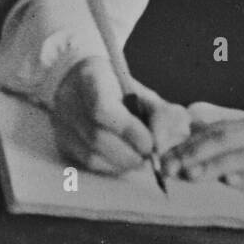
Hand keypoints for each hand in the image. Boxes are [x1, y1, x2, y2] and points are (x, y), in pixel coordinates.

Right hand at [52, 56, 190, 174]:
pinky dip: (110, 166)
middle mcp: (69, 100)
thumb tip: (181, 131)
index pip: (102, 108)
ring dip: (122, 162)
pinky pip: (87, 163)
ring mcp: (61, 123)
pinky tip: (123, 160)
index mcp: (90, 77)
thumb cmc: (114, 86)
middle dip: (130, 152)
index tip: (150, 143)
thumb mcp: (139, 89)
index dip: (128, 130)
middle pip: (97, 137)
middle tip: (150, 156)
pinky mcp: (61, 142)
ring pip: (92, 155)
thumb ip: (160, 110)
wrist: (77, 80)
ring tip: (139, 158)